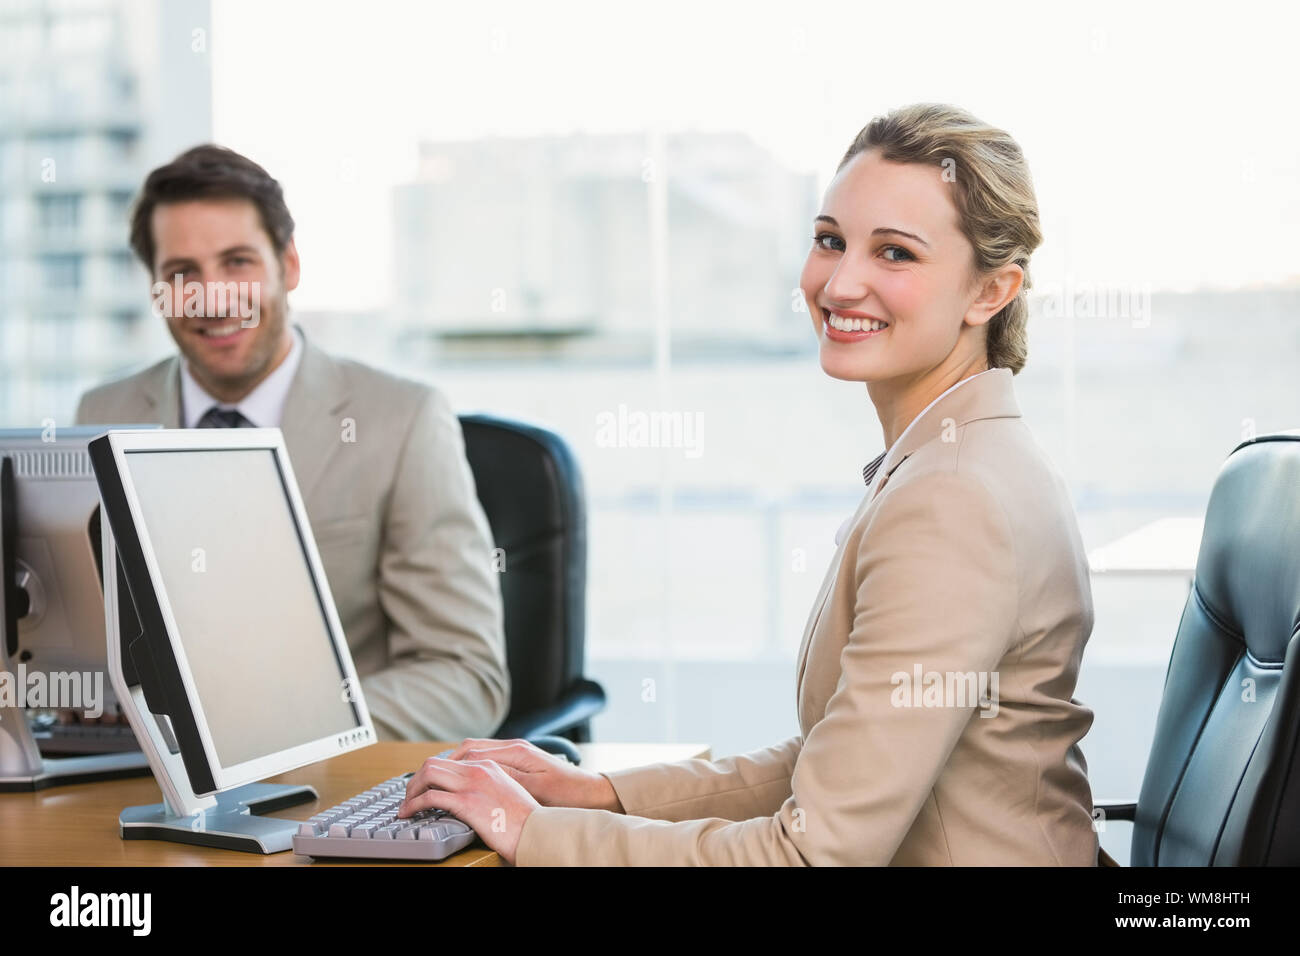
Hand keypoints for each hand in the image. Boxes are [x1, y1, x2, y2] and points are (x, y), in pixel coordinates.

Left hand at [398, 755, 539, 864]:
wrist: (537, 830)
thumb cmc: (526, 819)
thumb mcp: (509, 792)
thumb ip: (490, 785)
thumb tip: (474, 794)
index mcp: (489, 765)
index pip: (450, 760)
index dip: (431, 773)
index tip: (423, 787)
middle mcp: (479, 769)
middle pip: (434, 763)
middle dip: (416, 779)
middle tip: (409, 795)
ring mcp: (472, 784)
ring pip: (428, 774)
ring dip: (411, 789)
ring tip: (406, 804)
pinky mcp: (467, 802)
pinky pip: (430, 797)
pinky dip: (413, 804)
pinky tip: (409, 813)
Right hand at [442, 737, 621, 810]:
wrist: (591, 792)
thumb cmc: (568, 793)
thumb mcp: (536, 788)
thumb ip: (508, 777)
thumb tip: (478, 771)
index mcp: (517, 752)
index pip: (471, 752)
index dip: (447, 765)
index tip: (429, 778)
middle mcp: (514, 747)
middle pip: (468, 748)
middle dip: (444, 763)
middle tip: (424, 779)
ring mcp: (516, 753)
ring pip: (475, 752)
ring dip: (455, 764)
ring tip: (437, 780)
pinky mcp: (520, 762)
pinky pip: (486, 759)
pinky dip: (469, 767)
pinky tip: (462, 780)